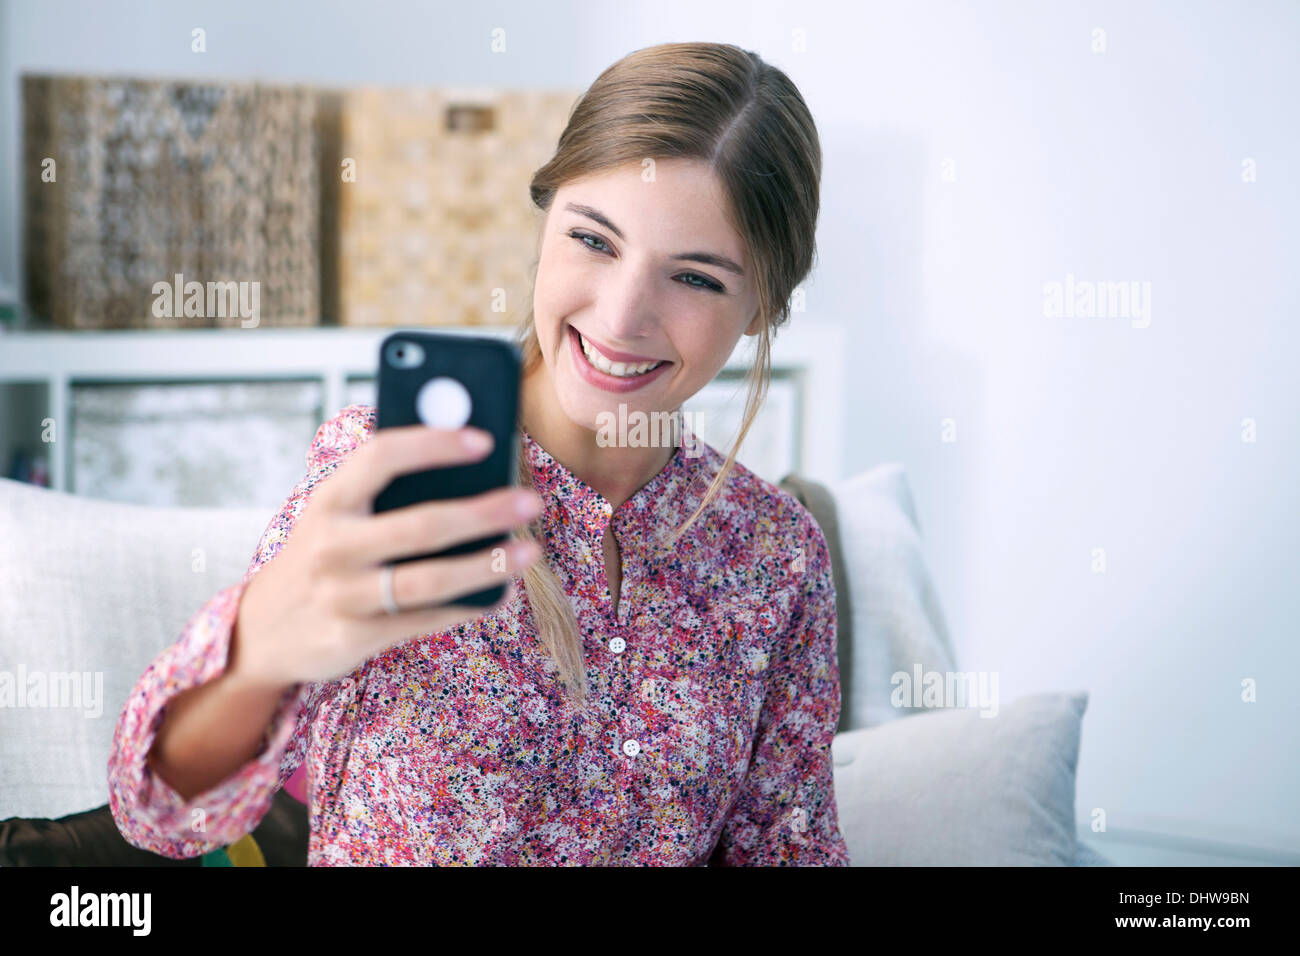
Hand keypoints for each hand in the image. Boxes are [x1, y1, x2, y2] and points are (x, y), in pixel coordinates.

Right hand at [230, 425, 542, 687]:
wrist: (264, 630)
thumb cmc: (324, 555)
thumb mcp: (338, 516)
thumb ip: (385, 491)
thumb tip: (474, 468)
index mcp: (330, 500)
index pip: (382, 458)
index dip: (434, 445)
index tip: (484, 440)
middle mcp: (332, 545)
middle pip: (421, 525)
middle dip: (484, 512)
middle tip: (531, 502)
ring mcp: (342, 594)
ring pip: (429, 581)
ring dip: (487, 565)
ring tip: (529, 552)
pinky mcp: (355, 636)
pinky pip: (426, 620)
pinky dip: (471, 605)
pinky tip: (502, 591)